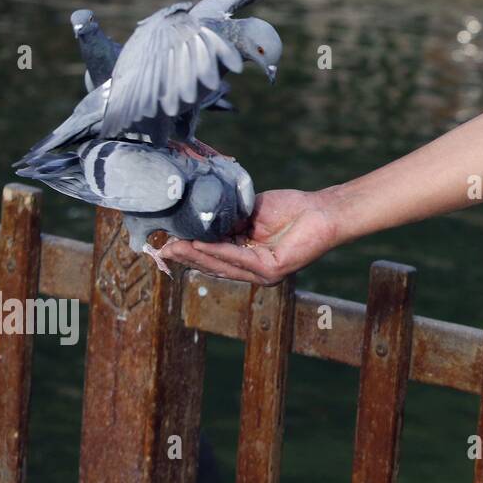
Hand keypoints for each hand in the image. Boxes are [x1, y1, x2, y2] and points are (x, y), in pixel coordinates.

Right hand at [162, 188, 339, 284]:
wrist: (321, 210)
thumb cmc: (290, 209)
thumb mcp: (249, 214)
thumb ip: (227, 222)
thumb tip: (198, 223)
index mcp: (247, 257)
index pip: (212, 257)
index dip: (189, 251)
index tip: (164, 243)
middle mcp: (253, 270)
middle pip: (213, 265)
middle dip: (187, 256)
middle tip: (161, 248)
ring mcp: (263, 273)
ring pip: (223, 265)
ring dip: (197, 255)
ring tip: (175, 246)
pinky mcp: (273, 270)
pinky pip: (240, 260)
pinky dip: (219, 252)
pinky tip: (202, 244)